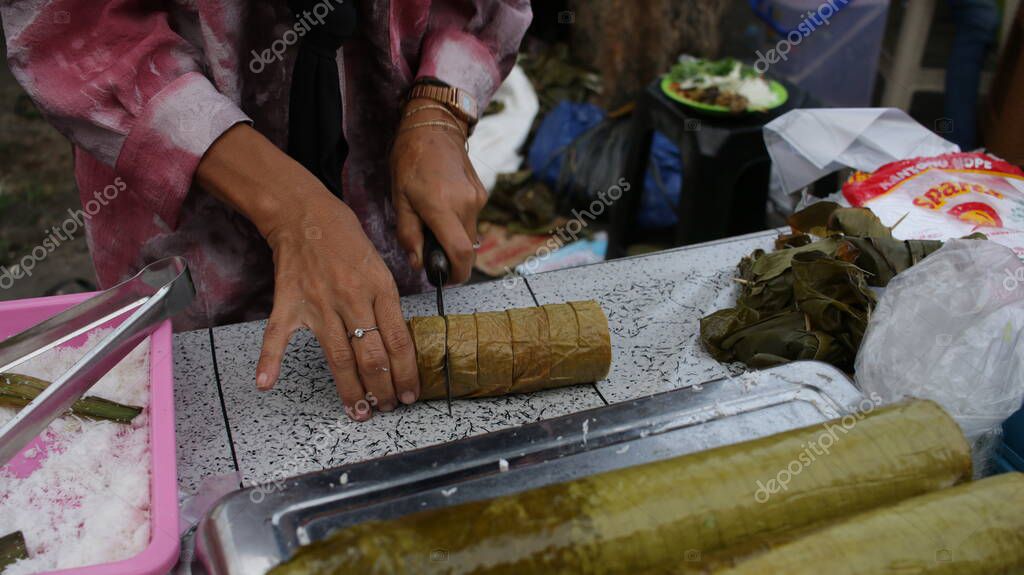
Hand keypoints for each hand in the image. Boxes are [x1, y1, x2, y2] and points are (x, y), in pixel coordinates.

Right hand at [197, 124, 418, 420]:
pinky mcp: (289, 303)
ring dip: (351, 390)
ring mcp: (320, 303)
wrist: (305, 214)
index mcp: (380, 289)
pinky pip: (278, 337)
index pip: (399, 341)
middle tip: (387, 408)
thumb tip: (398, 345)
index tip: (410, 394)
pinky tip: (265, 384)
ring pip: (339, 357)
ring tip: (359, 412)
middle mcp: (352, 299)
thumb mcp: (380, 267)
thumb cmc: (347, 241)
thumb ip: (387, 305)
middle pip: (372, 356)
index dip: (407, 373)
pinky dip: (269, 360)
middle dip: (383, 389)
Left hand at [391, 98, 487, 283]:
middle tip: (429, 248)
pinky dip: (458, 221)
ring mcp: (477, 199)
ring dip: (453, 236)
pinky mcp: (482, 193)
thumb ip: (409, 234)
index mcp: (442, 207)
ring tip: (432, 218)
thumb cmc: (410, 160)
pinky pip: (471, 218)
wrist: (434, 126)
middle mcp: (466, 205)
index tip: (446, 279)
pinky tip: (443, 203)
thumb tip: (418, 263)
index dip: (456, 274)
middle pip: (466, 247)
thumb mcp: (399, 198)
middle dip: (450, 255)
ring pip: (469, 234)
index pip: (460, 253)